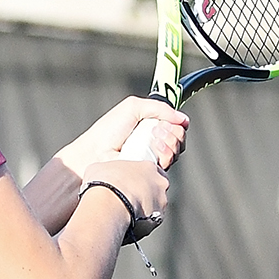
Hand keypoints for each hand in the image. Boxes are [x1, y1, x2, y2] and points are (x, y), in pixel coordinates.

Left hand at [58, 97, 187, 176]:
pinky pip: (170, 162)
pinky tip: (153, 150)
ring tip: (152, 139)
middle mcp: (153, 140)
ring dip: (170, 141)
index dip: (175, 121)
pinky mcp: (152, 171)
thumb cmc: (108, 131)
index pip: (174, 123)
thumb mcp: (133, 107)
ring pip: (177, 149)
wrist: (96, 153)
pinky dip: (166, 153)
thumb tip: (183, 118)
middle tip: (156, 130)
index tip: (166, 121)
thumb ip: (160, 107)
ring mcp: (153, 157)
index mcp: (149, 125)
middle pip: (179, 136)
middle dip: (173, 131)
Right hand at [81, 158, 169, 239]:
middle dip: (146, 192)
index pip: (150, 169)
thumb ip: (106, 170)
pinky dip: (142, 223)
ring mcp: (161, 202)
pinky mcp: (158, 220)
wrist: (108, 205)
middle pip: (156, 187)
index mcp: (148, 166)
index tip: (130, 182)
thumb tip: (102, 176)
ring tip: (127, 213)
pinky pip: (150, 222)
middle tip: (129, 197)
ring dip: (145, 209)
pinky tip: (129, 223)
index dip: (139, 176)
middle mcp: (159, 183)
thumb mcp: (99, 168)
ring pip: (156, 206)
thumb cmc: (105, 183)